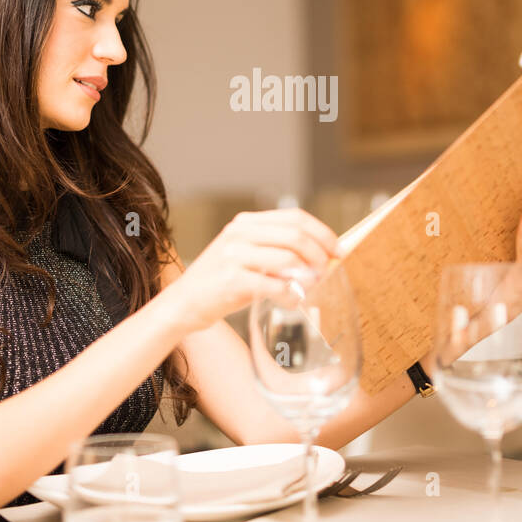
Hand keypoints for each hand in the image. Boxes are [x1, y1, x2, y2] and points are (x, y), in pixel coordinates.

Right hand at [161, 208, 342, 332]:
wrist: (183, 303)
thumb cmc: (221, 283)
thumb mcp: (245, 256)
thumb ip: (276, 251)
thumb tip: (322, 257)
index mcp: (245, 223)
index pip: (294, 217)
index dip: (322, 232)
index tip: (338, 249)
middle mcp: (239, 234)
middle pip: (295, 235)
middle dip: (319, 253)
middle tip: (327, 270)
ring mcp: (234, 256)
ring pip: (288, 259)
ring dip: (307, 275)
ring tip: (309, 287)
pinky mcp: (232, 280)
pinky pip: (275, 285)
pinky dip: (290, 294)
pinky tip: (292, 300)